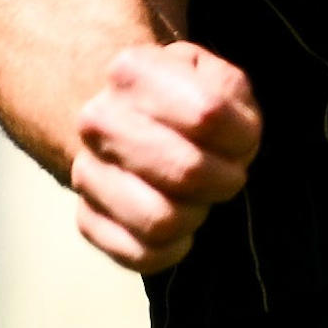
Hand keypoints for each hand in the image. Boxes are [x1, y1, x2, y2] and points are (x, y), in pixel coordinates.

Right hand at [67, 40, 258, 273]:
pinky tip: (178, 227)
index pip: (209, 114)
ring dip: (196, 214)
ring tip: (197, 198)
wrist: (126, 121)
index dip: (241, 137)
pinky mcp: (87, 219)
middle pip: (187, 170)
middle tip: (224, 173)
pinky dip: (173, 248)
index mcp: (131, 71)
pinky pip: (142, 255)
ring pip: (162, 219)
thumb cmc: (183, 100)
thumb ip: (231, 93)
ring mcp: (86, 171)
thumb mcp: (213, 75)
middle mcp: (97, 120)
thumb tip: (233, 132)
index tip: (241, 140)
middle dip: (222, 179)